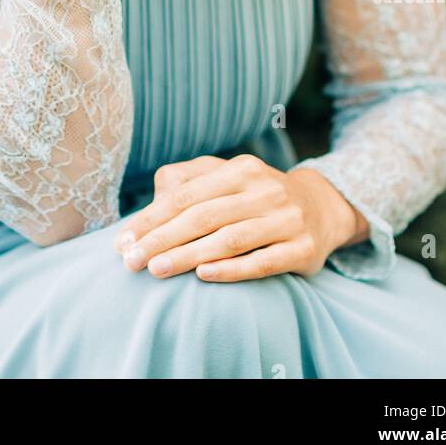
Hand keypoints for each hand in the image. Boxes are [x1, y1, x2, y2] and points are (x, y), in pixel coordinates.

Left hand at [112, 154, 363, 281]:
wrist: (321, 208)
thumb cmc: (256, 196)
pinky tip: (204, 275)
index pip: (187, 194)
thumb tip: (152, 201)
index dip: (152, 217)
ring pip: (231, 239)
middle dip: (163, 239)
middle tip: (131, 261)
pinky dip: (233, 269)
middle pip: (204, 216)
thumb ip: (188, 181)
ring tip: (157, 270)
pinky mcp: (303, 249)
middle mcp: (265, 190)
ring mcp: (286, 220)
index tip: (124, 240)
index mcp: (240, 169)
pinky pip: (264, 261)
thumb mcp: (226, 177)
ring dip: (189, 255)